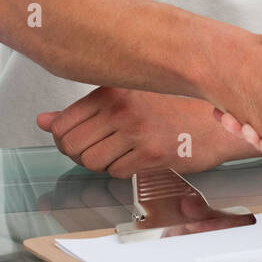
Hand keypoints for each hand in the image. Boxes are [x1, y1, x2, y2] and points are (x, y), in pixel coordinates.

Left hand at [39, 87, 254, 177]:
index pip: (62, 124)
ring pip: (91, 162)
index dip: (62, 138)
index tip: (72, 138)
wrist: (217, 117)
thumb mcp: (125, 96)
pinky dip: (121, 170)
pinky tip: (136, 157)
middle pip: (71, 146)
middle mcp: (122, 108)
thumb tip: (43, 121)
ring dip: (100, 163)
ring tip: (117, 152)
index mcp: (112, 89)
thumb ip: (82, 110)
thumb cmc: (173, 104)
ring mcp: (137, 132)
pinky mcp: (153, 155)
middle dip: (77, 154)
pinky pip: (117, 173)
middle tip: (94, 149)